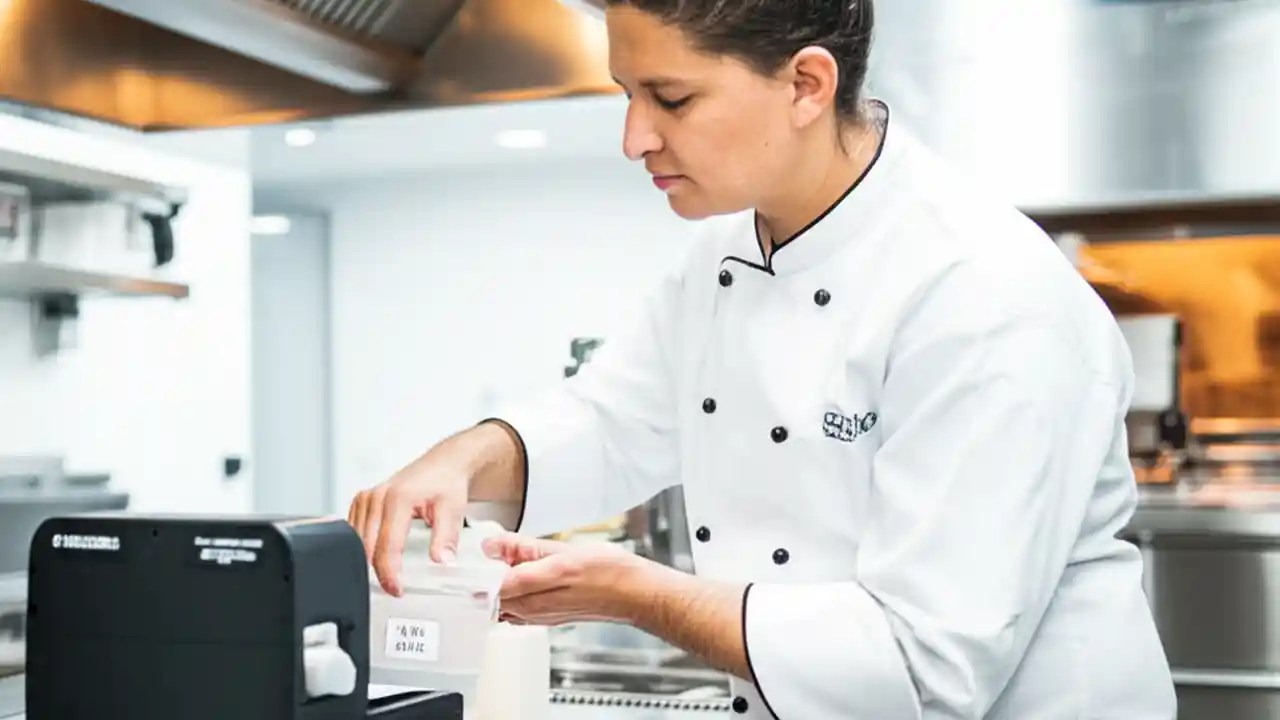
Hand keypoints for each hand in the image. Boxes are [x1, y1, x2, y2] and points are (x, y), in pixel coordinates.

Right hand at [347, 448, 470, 596]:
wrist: (442, 464)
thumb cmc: (446, 482)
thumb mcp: (453, 509)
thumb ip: (446, 536)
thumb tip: (441, 559)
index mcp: (397, 498)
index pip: (387, 546)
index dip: (389, 573)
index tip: (396, 589)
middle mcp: (377, 496)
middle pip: (368, 546)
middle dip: (378, 572)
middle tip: (394, 588)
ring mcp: (366, 498)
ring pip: (357, 540)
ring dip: (369, 560)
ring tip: (387, 575)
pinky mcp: (362, 500)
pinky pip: (354, 530)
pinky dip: (362, 546)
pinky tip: (376, 555)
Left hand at [482, 533, 655, 625]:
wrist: (634, 593)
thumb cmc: (607, 573)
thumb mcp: (562, 553)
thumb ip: (522, 549)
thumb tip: (491, 545)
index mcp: (532, 592)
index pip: (485, 589)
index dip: (473, 573)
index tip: (469, 558)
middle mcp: (532, 610)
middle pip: (491, 597)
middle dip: (483, 578)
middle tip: (486, 553)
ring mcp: (539, 616)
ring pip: (503, 603)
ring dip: (498, 585)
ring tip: (503, 561)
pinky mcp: (547, 617)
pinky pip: (518, 608)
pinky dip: (513, 593)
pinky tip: (522, 574)